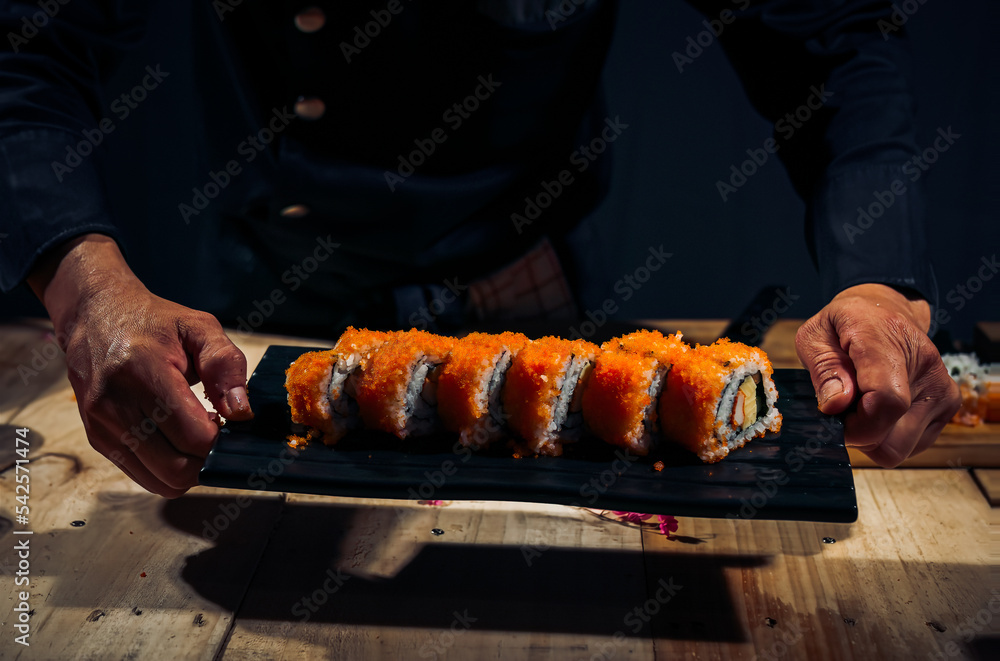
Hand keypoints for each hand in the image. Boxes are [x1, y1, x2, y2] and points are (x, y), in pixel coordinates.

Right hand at [29, 234, 252, 496]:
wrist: (95, 316)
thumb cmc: (153, 322)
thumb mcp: (199, 326)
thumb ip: (225, 364)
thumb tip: (240, 411)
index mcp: (141, 369)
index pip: (191, 435)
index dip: (221, 438)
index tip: (228, 420)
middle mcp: (114, 402)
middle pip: (177, 467)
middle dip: (208, 458)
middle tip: (216, 430)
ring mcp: (102, 425)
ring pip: (162, 480)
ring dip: (190, 466)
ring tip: (196, 433)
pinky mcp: (98, 439)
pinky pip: (145, 476)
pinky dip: (170, 468)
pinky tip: (176, 439)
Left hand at [794, 283, 959, 466]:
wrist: (884, 311)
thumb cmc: (844, 324)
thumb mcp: (815, 337)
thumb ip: (824, 371)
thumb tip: (836, 406)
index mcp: (886, 341)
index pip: (887, 401)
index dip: (857, 426)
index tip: (834, 416)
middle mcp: (926, 366)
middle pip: (894, 440)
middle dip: (859, 436)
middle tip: (842, 410)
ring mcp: (942, 387)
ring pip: (901, 449)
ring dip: (873, 437)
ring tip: (860, 405)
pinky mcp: (949, 404)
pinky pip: (912, 445)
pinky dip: (889, 435)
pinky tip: (877, 408)